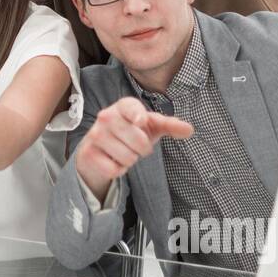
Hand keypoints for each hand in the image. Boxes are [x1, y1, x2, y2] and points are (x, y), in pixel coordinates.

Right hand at [76, 97, 193, 193]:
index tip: (140, 121)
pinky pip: (113, 169)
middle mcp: (106, 116)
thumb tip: (190, 129)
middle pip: (137, 141)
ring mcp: (95, 135)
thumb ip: (170, 126)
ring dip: (130, 160)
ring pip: (127, 157)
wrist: (100, 147)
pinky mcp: (88, 153)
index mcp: (123, 106)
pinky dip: (118, 170)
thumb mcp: (151, 127)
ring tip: (123, 151)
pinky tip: (112, 160)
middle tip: (135, 145)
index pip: (130, 107)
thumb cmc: (130, 132)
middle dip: (142, 149)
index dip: (137, 115)